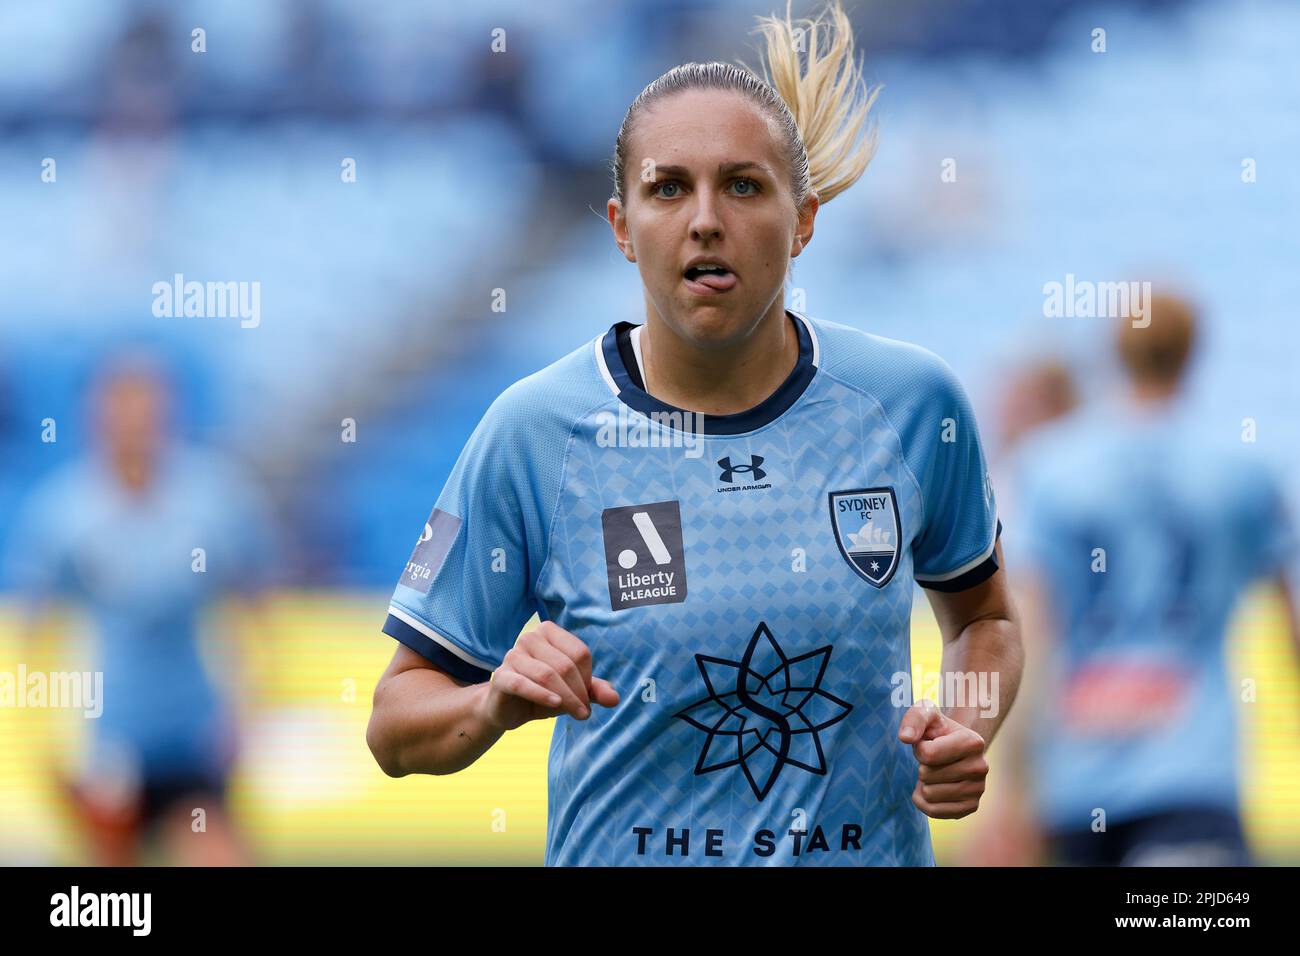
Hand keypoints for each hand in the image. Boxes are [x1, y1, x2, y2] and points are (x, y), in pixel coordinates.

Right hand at [482, 621, 619, 731]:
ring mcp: (512, 655)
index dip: (588, 678)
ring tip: (577, 714)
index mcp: (548, 632)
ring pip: (547, 675)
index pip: (579, 652)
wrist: (508, 709)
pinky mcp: (500, 676)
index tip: (586, 697)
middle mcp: (529, 638)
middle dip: (579, 692)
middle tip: (584, 712)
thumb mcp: (572, 691)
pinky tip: (556, 705)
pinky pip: (523, 684)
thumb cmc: (543, 693)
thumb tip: (615, 698)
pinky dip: (542, 695)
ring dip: (567, 698)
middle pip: (565, 664)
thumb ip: (594, 690)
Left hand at [898, 699, 988, 819]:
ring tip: (935, 771)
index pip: (928, 754)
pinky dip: (925, 801)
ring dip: (924, 782)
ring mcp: (978, 789)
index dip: (919, 748)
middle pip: (927, 775)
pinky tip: (933, 788)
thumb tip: (905, 738)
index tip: (928, 743)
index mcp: (973, 742)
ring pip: (929, 794)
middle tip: (933, 759)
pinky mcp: (971, 807)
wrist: (955, 746)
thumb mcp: (925, 713)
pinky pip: (934, 812)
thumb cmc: (937, 728)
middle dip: (922, 765)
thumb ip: (914, 719)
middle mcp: (981, 767)